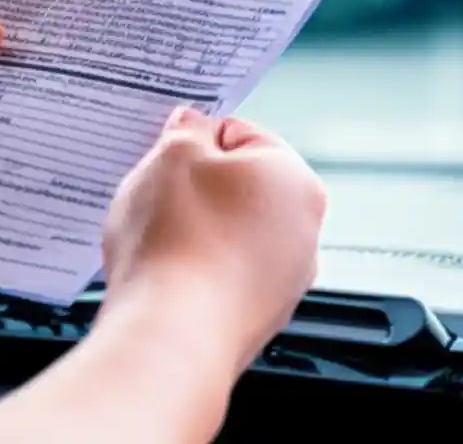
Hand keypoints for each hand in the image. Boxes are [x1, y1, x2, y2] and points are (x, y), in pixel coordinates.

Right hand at [100, 106, 326, 374]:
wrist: (170, 335)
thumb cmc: (176, 242)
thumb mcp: (171, 155)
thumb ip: (186, 129)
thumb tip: (192, 126)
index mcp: (294, 179)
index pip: (241, 135)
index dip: (194, 141)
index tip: (167, 156)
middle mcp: (304, 231)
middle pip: (239, 188)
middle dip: (196, 189)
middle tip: (157, 198)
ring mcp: (285, 281)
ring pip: (230, 236)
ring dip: (195, 233)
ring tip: (157, 242)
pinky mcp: (259, 319)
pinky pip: (222, 278)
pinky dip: (195, 274)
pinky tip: (166, 277)